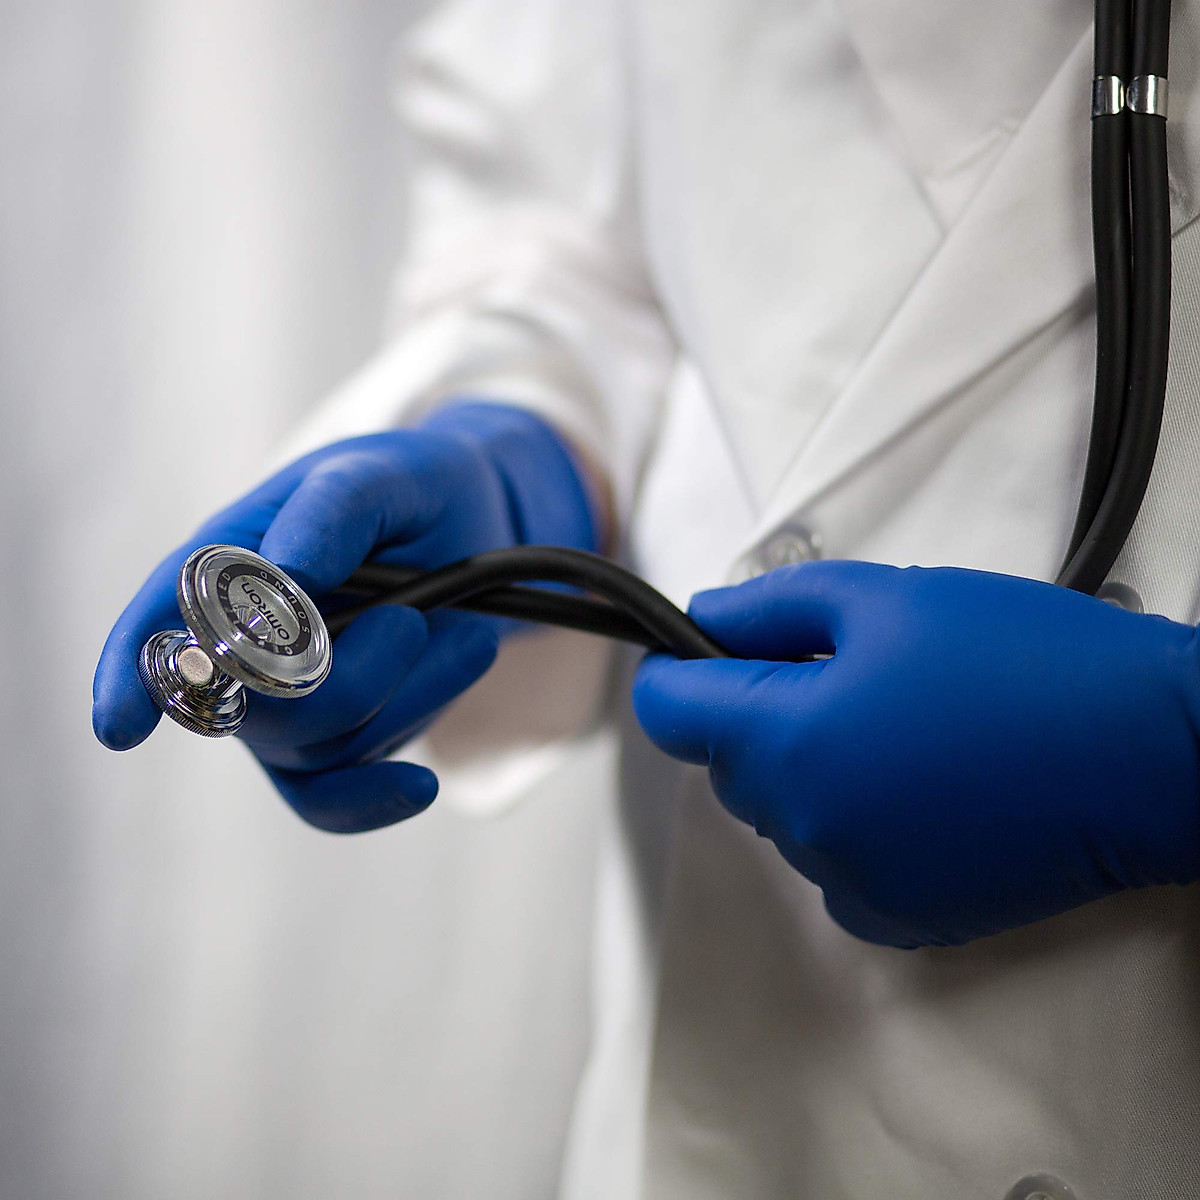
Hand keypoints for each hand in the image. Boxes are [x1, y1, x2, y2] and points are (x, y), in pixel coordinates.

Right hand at [93, 402, 598, 832]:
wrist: (474, 525)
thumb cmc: (408, 488)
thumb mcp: (382, 474)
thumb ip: (335, 509)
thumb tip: (287, 568)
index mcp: (225, 564)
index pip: (157, 623)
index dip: (131, 674)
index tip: (123, 726)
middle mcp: (240, 644)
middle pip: (259, 709)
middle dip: (353, 678)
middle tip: (412, 618)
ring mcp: (288, 702)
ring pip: (322, 746)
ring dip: (410, 694)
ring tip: (463, 631)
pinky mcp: (339, 740)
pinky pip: (335, 797)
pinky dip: (376, 798)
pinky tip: (422, 784)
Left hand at [633, 560, 1199, 947]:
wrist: (1149, 753)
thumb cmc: (1024, 662)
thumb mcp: (884, 597)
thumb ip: (768, 607)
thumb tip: (700, 620)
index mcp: (787, 740)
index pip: (670, 713)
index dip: (680, 669)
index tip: (706, 650)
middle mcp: (802, 826)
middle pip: (728, 762)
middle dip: (761, 712)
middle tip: (844, 669)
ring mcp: (848, 881)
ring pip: (781, 811)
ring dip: (811, 767)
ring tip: (902, 723)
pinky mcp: (897, 918)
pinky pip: (831, 860)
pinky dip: (852, 821)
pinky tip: (922, 784)